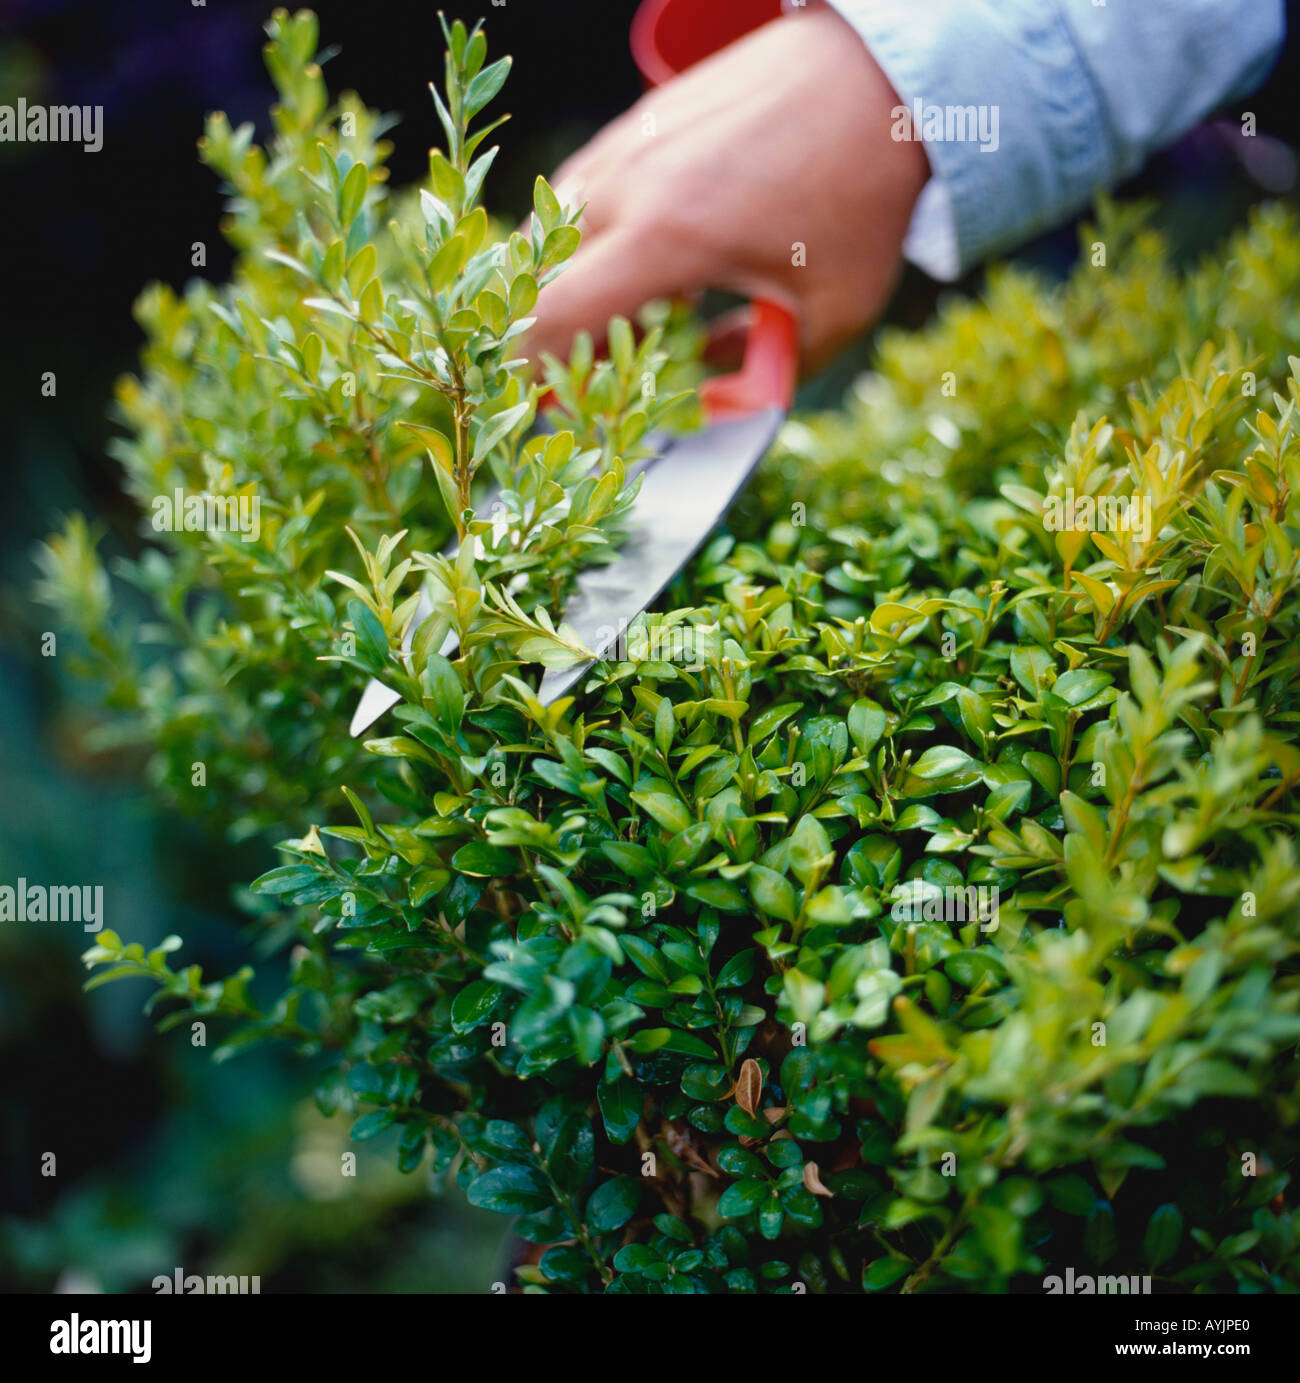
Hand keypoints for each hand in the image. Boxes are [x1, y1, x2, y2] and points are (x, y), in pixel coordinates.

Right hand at [524, 2, 929, 376]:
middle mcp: (625, 186)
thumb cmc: (858, 196)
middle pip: (536, 283)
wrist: (870, 77)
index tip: (550, 411)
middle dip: (546, 340)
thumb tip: (701, 408)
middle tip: (586, 380)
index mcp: (666, 237)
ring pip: (547, 239)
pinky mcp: (630, 129)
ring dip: (564, 291)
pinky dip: (583, 247)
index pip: (551, 318)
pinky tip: (634, 271)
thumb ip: (760, 381)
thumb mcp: (829, 314)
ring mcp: (621, 149)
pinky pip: (574, 200)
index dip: (533, 374)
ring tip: (618, 327)